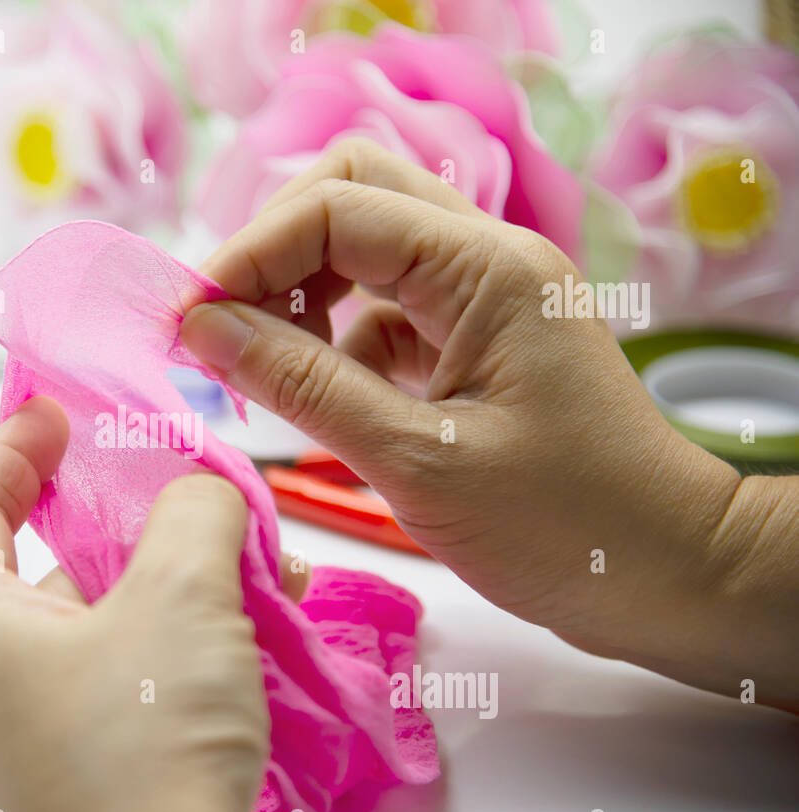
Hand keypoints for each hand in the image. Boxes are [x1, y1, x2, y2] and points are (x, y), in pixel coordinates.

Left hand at [0, 397, 268, 811]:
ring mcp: (3, 749)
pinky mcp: (52, 788)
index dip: (12, 450)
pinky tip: (225, 656)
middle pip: (31, 573)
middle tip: (169, 503)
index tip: (54, 417)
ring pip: (76, 639)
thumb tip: (198, 498)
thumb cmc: (144, 756)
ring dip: (153, 601)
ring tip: (236, 585)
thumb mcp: (181, 596)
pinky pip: (93, 695)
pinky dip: (151, 659)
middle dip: (116, 533)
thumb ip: (191, 513)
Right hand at [181, 138, 798, 706]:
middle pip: (351, 195)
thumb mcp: (416, 459)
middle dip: (274, 253)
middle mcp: (485, 259)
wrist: (663, 575)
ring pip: (364, 252)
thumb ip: (302, 385)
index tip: (188, 326)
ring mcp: (482, 298)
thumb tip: (202, 328)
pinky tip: (319, 402)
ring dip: (301, 296)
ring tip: (260, 370)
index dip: (248, 257)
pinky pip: (384, 312)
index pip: (335, 207)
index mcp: (483, 267)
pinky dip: (336, 344)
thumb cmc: (559, 525)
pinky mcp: (475, 342)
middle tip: (224, 332)